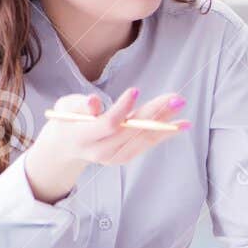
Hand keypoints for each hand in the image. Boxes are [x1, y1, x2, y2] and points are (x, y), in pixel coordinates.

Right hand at [24, 87, 187, 203]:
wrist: (67, 146)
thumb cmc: (67, 119)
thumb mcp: (65, 107)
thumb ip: (78, 105)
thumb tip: (94, 102)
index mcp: (83, 137)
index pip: (107, 124)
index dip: (122, 108)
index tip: (135, 90)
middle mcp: (100, 151)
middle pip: (131, 131)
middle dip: (154, 113)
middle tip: (174, 98)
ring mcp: (114, 157)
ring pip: (142, 138)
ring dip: (165, 121)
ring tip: (180, 104)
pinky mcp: (125, 157)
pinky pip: (147, 144)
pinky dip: (165, 133)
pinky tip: (182, 124)